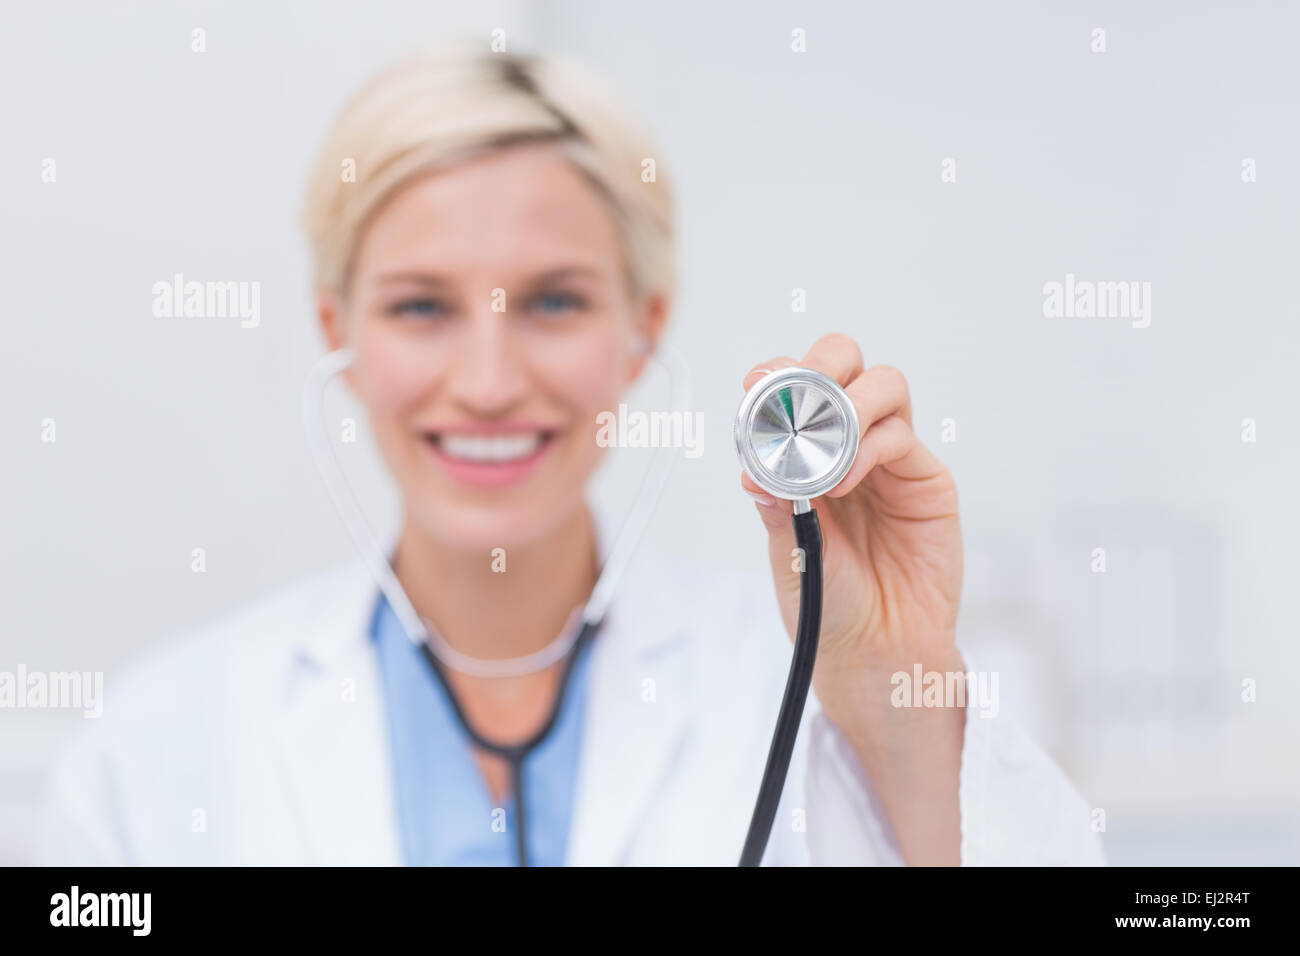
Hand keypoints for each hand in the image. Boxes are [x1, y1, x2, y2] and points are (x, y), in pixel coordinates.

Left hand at [740, 333, 965, 863]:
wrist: (873, 654)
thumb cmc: (826, 603)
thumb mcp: (787, 551)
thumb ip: (777, 503)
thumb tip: (752, 464)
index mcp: (806, 454)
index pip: (795, 388)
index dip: (777, 375)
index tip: (754, 385)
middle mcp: (850, 445)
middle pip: (847, 364)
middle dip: (822, 364)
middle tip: (801, 392)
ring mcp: (891, 459)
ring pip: (884, 386)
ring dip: (849, 404)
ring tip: (826, 453)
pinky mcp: (926, 480)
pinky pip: (901, 436)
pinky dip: (868, 447)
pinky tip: (843, 482)